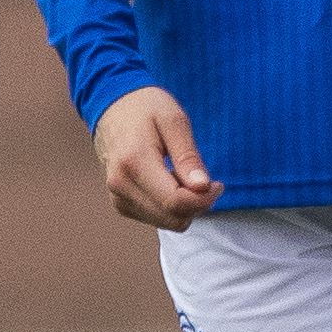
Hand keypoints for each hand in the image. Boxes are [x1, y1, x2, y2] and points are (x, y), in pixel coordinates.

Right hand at [95, 86, 217, 230]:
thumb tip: (201, 188)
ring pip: (168, 222)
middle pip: (173, 218)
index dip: (205, 199)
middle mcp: (120, 185)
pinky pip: (158, 218)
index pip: (175, 202)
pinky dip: (173, 206)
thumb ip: (188, 156)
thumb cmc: (147, 109)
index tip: (217, 184)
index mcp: (134, 162)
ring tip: (186, 177)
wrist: (114, 109)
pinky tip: (171, 182)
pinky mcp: (121, 204)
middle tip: (205, 180)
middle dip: (198, 204)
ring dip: (186, 206)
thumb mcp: (174, 121)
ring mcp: (118, 197)